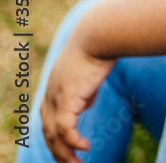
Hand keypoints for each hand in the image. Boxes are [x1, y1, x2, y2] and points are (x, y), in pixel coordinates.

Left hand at [40, 34, 116, 162]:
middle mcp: (51, 93)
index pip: (48, 119)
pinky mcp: (69, 98)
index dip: (55, 136)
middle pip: (48, 130)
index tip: (65, 150)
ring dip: (64, 152)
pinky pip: (66, 128)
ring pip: (54, 134)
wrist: (99, 33)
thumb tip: (86, 102)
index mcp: (54, 87)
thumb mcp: (89, 71)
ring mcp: (57, 96)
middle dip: (57, 151)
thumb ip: (85, 89)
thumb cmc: (99, 46)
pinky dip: (73, 141)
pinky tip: (85, 147)